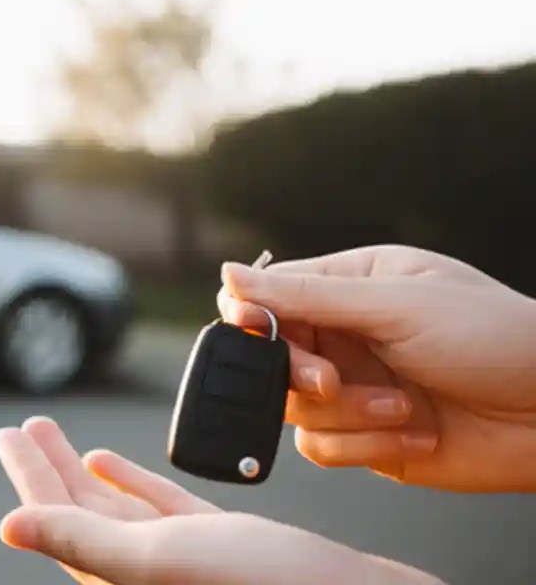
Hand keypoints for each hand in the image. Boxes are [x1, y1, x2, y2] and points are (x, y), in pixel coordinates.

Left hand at [0, 417, 440, 584]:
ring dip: (81, 471)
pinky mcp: (220, 547)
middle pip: (78, 515)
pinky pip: (158, 510)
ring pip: (114, 510)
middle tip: (20, 427)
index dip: (29, 477)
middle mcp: (146, 575)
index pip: (57, 523)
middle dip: (46, 468)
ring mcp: (185, 560)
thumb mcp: (162, 558)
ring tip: (52, 434)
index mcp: (123, 581)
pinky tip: (106, 461)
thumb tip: (8, 528)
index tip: (6, 433)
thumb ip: (84, 541)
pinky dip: (131, 483)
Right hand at [218, 244, 535, 491]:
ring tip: (405, 407)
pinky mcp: (365, 437)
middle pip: (268, 356)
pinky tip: (418, 433)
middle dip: (299, 375)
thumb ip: (307, 295)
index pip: (269, 293)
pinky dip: (366, 445)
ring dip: (347, 413)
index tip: (257, 331)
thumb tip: (226, 275)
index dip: (252, 315)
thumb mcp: (396, 304)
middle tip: (331, 381)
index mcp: (351, 284)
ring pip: (290, 407)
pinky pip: (321, 446)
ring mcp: (353, 387)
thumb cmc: (495, 338)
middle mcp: (345, 335)